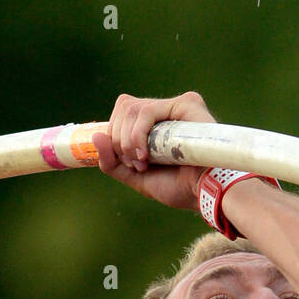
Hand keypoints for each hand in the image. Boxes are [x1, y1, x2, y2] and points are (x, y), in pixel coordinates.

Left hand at [95, 91, 215, 209]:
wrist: (203, 194)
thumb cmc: (178, 187)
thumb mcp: (136, 177)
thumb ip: (112, 162)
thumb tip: (96, 136)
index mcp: (155, 123)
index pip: (122, 112)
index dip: (115, 135)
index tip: (129, 162)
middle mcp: (166, 110)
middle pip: (123, 107)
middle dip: (120, 140)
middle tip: (138, 164)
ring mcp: (176, 105)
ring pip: (131, 109)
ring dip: (128, 141)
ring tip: (144, 162)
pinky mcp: (186, 104)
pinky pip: (147, 111)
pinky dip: (138, 135)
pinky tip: (147, 154)